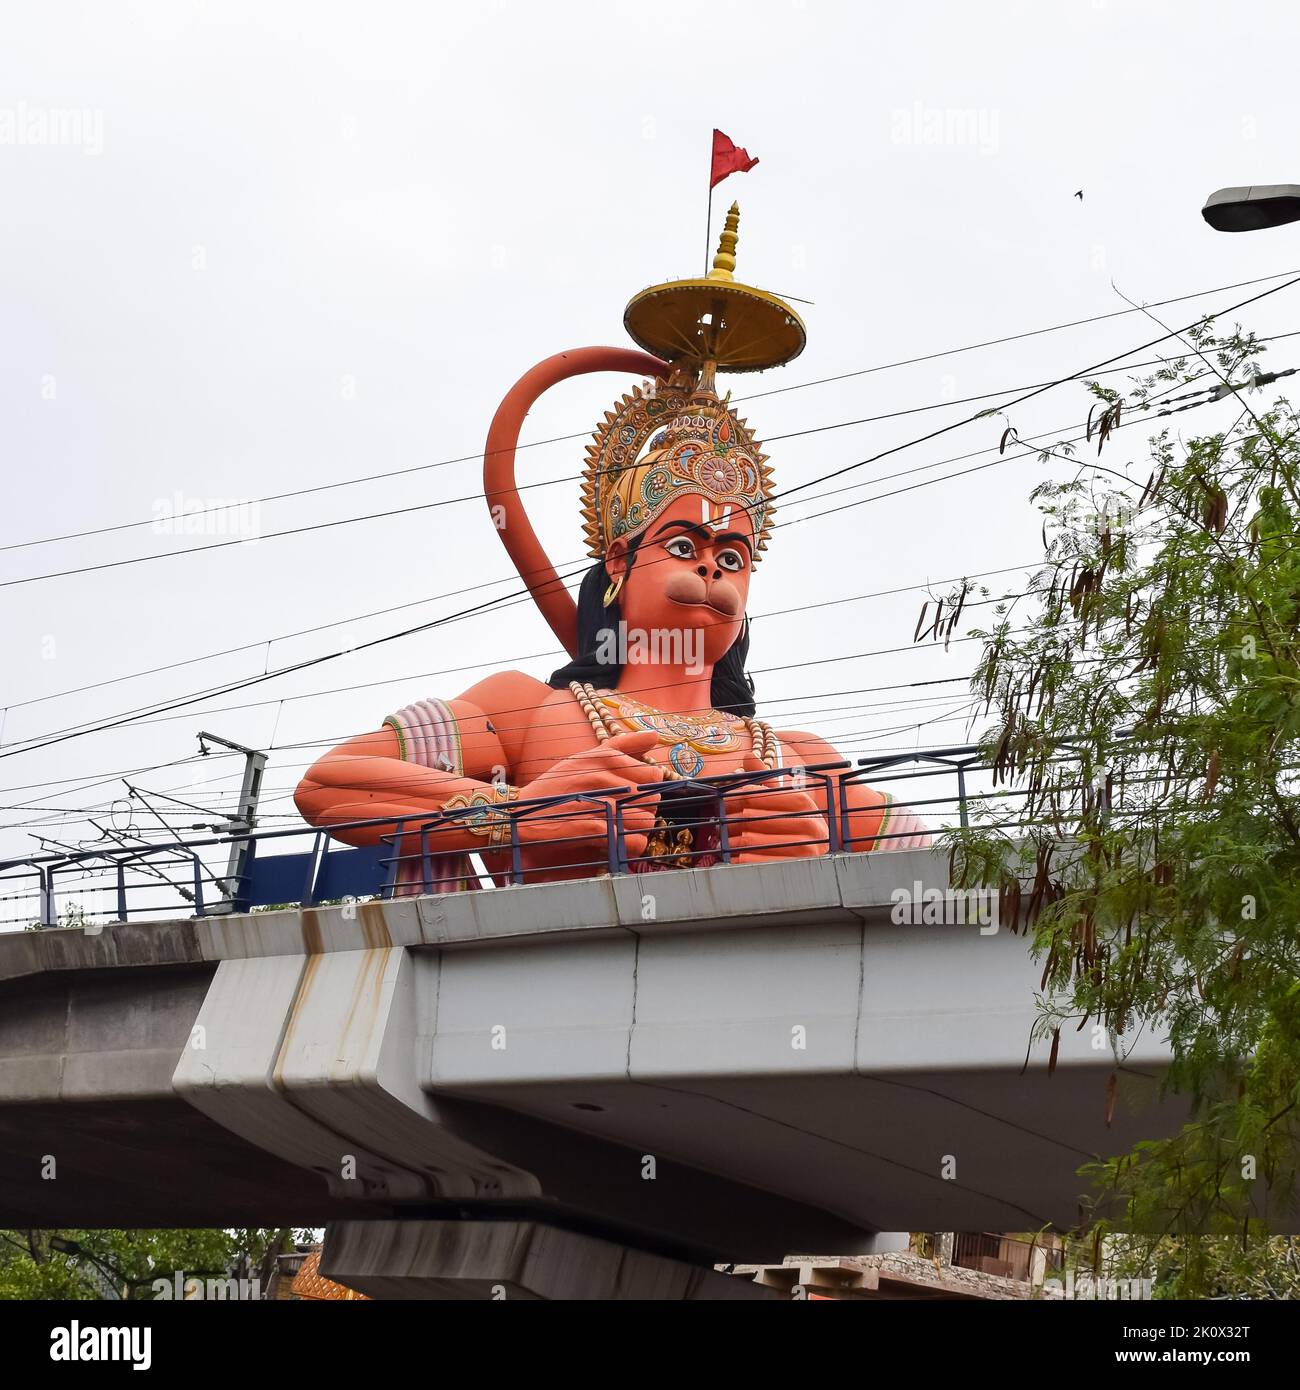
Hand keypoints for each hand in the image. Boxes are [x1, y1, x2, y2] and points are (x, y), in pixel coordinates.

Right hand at [518, 731, 665, 848]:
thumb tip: (655, 735)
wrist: (517, 814)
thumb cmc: (555, 787)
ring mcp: (599, 803)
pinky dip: (630, 845)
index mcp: (604, 758)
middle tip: (626, 814)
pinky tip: (616, 841)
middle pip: (653, 798)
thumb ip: (621, 745)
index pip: (653, 774)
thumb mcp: (584, 758)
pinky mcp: (594, 829)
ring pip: (646, 821)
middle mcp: (604, 777)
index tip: (635, 793)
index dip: (649, 787)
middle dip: (645, 809)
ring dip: (639, 829)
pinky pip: (633, 841)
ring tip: (621, 829)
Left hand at [721, 754, 826, 862]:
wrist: (820, 857)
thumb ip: (767, 780)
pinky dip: (742, 859)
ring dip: (732, 840)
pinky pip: (759, 861)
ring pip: (753, 840)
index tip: (722, 800)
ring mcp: (806, 847)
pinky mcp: (797, 868)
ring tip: (721, 840)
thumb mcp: (786, 801)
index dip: (738, 796)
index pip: (762, 794)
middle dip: (731, 820)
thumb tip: (748, 755)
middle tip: (717, 822)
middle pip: (754, 817)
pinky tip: (734, 857)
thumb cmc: (796, 825)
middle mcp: (809, 823)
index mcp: (804, 802)